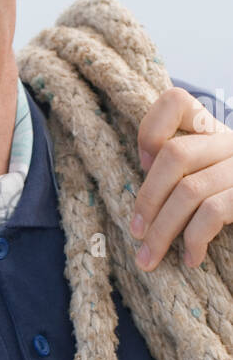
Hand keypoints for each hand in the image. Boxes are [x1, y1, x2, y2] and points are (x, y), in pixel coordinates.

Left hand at [129, 87, 232, 271]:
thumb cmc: (224, 206)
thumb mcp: (199, 179)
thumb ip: (174, 172)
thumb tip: (142, 189)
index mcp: (212, 132)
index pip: (176, 101)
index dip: (150, 130)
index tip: (142, 164)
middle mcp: (230, 142)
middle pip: (175, 154)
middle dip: (148, 199)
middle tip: (136, 233)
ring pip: (189, 191)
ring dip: (163, 231)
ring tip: (150, 257)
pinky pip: (212, 213)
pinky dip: (194, 240)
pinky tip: (190, 258)